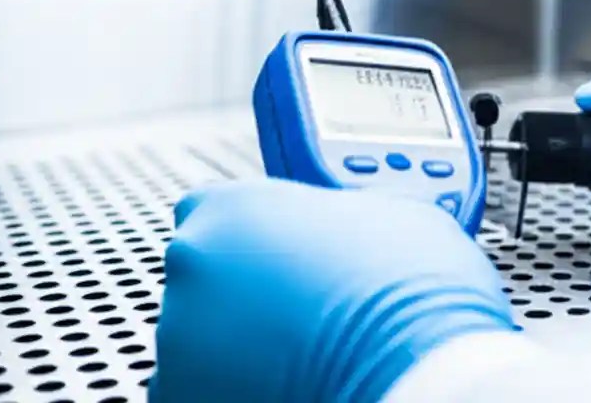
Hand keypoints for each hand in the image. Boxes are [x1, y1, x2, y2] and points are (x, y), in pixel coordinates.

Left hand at [150, 179, 513, 402]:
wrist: (411, 366)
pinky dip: (235, 389)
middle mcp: (192, 262)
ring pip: (200, 337)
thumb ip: (349, 216)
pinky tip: (290, 382)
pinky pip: (202, 387)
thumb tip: (365, 231)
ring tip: (304, 353)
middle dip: (243, 294)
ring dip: (239, 346)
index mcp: (230, 205)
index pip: (209, 209)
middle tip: (299, 312)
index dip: (250, 236)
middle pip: (206, 276)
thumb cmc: (407, 286)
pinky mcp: (182, 392)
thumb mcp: (395, 218)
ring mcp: (179, 332)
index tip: (278, 255)